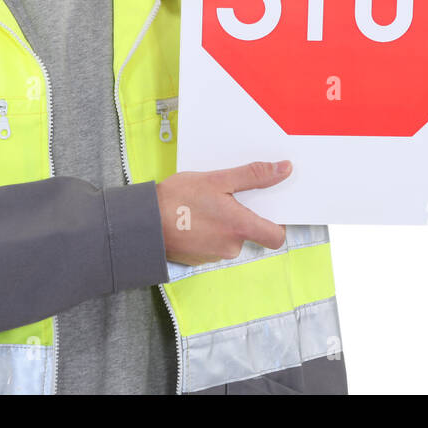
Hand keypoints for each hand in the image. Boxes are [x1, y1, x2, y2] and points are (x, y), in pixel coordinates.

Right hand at [156, 160, 291, 264]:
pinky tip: (194, 217)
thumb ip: (253, 176)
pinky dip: (208, 231)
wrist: (142, 223)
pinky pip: (213, 243)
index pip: (276, 237)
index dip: (277, 223)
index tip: (266, 207)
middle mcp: (230, 247)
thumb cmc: (177, 200)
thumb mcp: (217, 179)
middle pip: (249, 233)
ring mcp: (214, 255)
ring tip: (203, 205)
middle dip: (240, 216)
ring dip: (222, 223)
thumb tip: (284, 169)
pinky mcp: (199, 258)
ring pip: (229, 237)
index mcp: (239, 228)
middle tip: (224, 196)